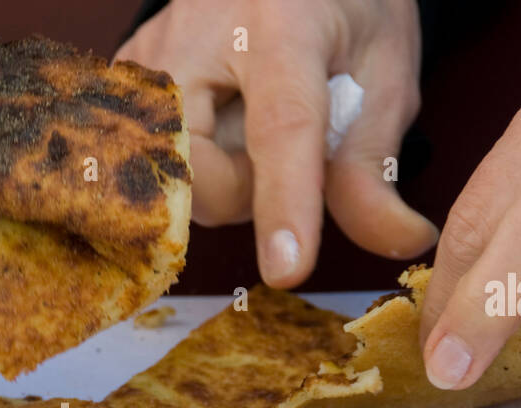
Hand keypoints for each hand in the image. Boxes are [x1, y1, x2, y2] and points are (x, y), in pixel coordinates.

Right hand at [118, 0, 436, 287]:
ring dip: (222, 183)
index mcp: (281, 23)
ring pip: (171, 181)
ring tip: (249, 134)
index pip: (280, 126)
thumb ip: (373, 167)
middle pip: (201, 173)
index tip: (288, 268)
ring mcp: (146, 62)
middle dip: (246, 194)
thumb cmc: (337, 11)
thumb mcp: (382, 75)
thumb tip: (399, 243)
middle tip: (287, 156)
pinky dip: (193, 169)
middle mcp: (193, 35)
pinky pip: (150, 168)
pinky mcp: (120, 85)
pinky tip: (217, 126)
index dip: (285, 202)